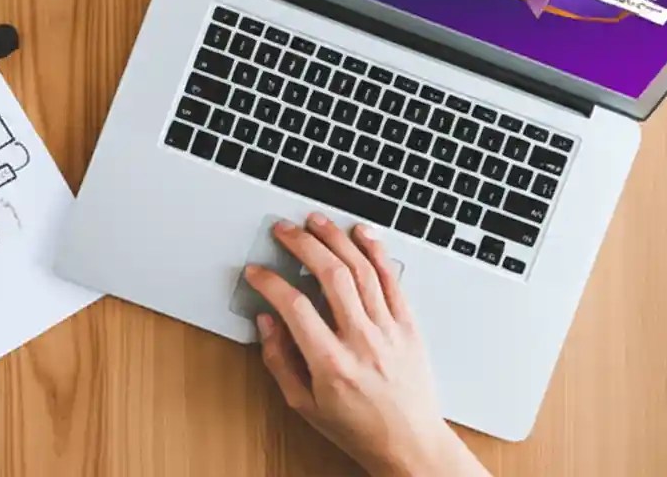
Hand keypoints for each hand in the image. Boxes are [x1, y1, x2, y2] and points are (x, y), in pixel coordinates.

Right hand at [244, 214, 489, 476]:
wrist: (410, 443)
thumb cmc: (358, 428)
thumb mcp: (304, 405)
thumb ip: (279, 361)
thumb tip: (266, 321)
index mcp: (331, 363)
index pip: (295, 306)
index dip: (270, 282)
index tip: (256, 271)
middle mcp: (362, 341)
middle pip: (331, 275)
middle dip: (303, 244)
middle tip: (284, 230)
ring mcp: (389, 330)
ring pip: (362, 270)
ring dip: (336, 239)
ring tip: (316, 222)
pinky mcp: (409, 325)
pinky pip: (392, 280)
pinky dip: (376, 252)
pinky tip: (362, 235)